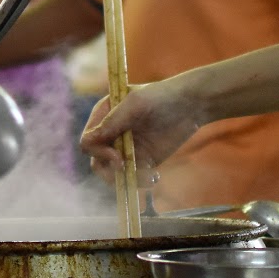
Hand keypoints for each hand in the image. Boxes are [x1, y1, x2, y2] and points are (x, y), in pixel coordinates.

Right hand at [79, 76, 210, 183]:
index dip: (97, 152)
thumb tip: (88, 143)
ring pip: (113, 173)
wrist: (190, 105)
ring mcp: (126, 149)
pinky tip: (155, 176)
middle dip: (109, 170)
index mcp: (103, 116)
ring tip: (148, 176)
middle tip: (127, 169)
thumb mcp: (135, 104)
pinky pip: (133, 177)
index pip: (88, 141)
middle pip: (97, 161)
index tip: (117, 156)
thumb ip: (113, 122)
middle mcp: (111, 134)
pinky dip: (140, 181)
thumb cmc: (161, 97)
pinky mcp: (142, 160)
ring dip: (127, 179)